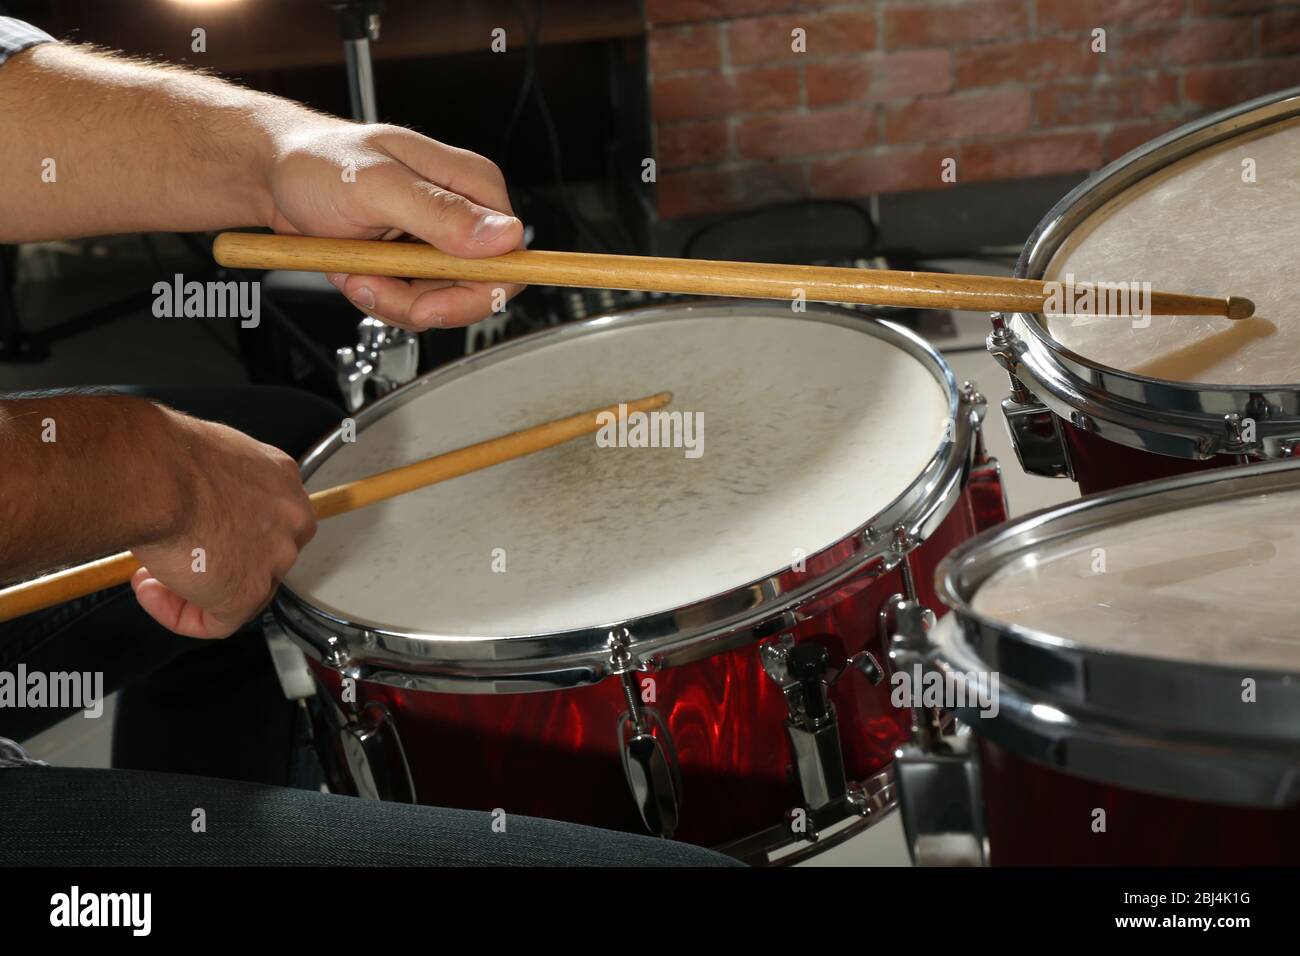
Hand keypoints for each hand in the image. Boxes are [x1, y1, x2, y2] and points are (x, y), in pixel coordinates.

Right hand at [129, 409, 316, 638]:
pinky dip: (179, 615)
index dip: (231, 532)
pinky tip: (149, 591)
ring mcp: (273, 559)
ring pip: (243, 590)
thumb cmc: (165, 455)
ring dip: (195, 589)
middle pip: (262, 554)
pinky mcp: (246, 594)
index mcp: (280, 478)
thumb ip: (213, 484)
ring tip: (151, 574)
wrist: (154, 473)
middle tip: (176, 556)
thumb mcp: (203, 455)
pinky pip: (217, 623)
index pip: (270, 517)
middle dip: (217, 561)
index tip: (197, 529)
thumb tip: (193, 498)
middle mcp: (288, 518)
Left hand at [264, 120, 525, 329]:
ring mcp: (439, 242)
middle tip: (374, 283)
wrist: (278, 174)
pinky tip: (358, 271)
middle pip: (476, 290)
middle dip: (421, 301)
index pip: (510, 255)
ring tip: (357, 268)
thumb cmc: (319, 161)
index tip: (430, 303)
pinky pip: (416, 305)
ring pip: (442, 304)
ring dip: (392, 299)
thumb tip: (504, 236)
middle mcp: (464, 214)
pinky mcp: (416, 264)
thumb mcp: (377, 185)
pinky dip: (381, 299)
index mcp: (472, 185)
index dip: (476, 290)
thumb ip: (440, 212)